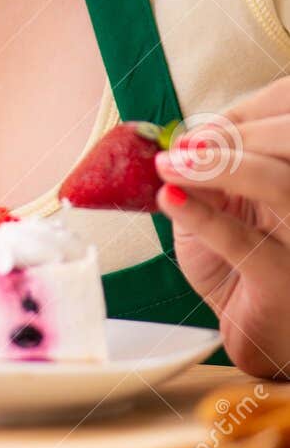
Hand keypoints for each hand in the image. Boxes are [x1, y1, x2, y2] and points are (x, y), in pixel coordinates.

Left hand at [153, 78, 289, 376]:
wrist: (261, 332)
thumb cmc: (243, 263)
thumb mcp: (221, 209)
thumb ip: (208, 174)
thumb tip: (181, 139)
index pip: (283, 128)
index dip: (247, 116)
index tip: (198, 127)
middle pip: (289, 144)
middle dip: (240, 132)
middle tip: (186, 143)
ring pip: (279, 184)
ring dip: (221, 165)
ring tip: (171, 163)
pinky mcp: (281, 280)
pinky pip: (242, 241)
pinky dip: (202, 215)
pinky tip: (169, 197)